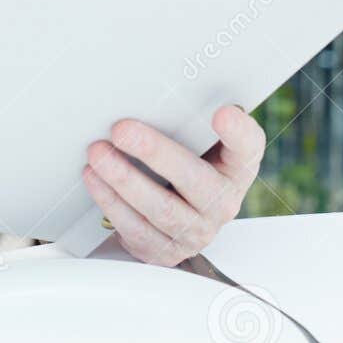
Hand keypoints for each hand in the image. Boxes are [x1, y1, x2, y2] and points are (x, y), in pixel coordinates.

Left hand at [81, 105, 265, 265]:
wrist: (183, 217)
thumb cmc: (193, 167)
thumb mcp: (206, 144)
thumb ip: (197, 120)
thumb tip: (168, 92)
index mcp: (237, 168)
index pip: (248, 147)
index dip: (238, 132)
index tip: (222, 112)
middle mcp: (222, 204)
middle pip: (193, 180)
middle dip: (154, 153)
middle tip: (121, 130)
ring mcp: (194, 232)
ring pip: (159, 208)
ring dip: (123, 179)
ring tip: (98, 153)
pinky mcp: (165, 250)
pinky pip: (135, 228)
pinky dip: (110, 201)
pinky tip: (94, 178)